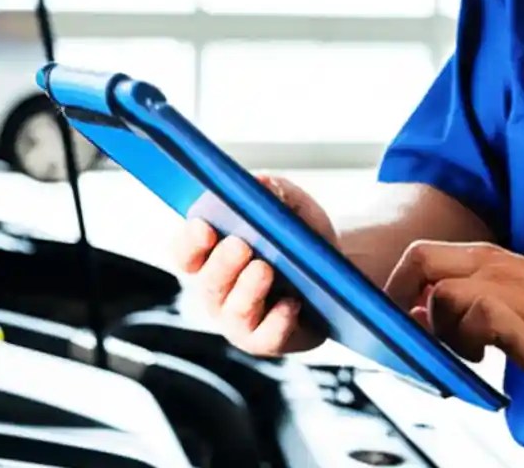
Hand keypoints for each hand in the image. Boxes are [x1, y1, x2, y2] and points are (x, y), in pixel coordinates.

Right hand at [172, 175, 334, 356]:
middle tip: (240, 245)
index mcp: (212, 255)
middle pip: (208, 283)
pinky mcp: (267, 340)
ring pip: (234, 312)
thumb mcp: (292, 206)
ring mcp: (240, 320)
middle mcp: (218, 291)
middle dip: (222, 264)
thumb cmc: (301, 236)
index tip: (204, 226)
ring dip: (248, 291)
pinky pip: (266, 337)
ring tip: (265, 269)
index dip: (189, 242)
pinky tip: (292, 303)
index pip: (185, 253)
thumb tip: (261, 183)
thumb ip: (275, 191)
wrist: (338, 272)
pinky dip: (278, 320)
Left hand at [385, 241, 523, 397]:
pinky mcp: (523, 323)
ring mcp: (508, 292)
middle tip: (415, 330)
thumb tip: (422, 314)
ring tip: (467, 349)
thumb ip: (466, 303)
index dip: (398, 284)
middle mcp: (493, 267)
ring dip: (441, 329)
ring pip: (443, 295)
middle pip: (420, 261)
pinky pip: (478, 321)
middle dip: (401, 297)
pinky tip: (486, 356)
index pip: (421, 255)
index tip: (397, 314)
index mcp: (488, 259)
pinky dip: (469, 342)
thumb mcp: (510, 300)